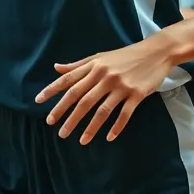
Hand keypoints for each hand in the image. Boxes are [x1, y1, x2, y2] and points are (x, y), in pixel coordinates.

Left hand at [36, 39, 175, 144]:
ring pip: (101, 110)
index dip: (52, 91)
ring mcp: (121, 86)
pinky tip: (109, 138)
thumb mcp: (100, 57)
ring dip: (89, 127)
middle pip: (81, 99)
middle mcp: (104, 76)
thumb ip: (78, 65)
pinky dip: (116, 127)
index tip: (38, 102)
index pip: (68, 80)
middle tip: (58, 130)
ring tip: (80, 141)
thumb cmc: (125, 56)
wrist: (156, 52)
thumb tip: (56, 68)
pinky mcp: (136, 94)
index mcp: (94, 67)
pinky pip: (124, 114)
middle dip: (67, 115)